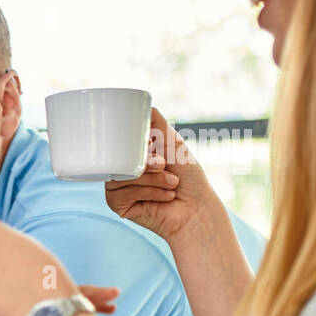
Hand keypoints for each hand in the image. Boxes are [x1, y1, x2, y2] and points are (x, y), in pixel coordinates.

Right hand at [104, 107, 222, 242]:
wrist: (197, 209)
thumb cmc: (190, 179)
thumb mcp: (174, 145)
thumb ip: (159, 126)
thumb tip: (146, 106)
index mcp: (132, 157)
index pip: (121, 144)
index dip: (134, 145)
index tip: (156, 149)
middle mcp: (122, 171)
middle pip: (119, 159)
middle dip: (147, 163)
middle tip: (165, 164)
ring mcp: (118, 189)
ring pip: (121, 176)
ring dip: (152, 179)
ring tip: (172, 184)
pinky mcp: (118, 206)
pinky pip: (122, 193)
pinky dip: (148, 193)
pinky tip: (165, 198)